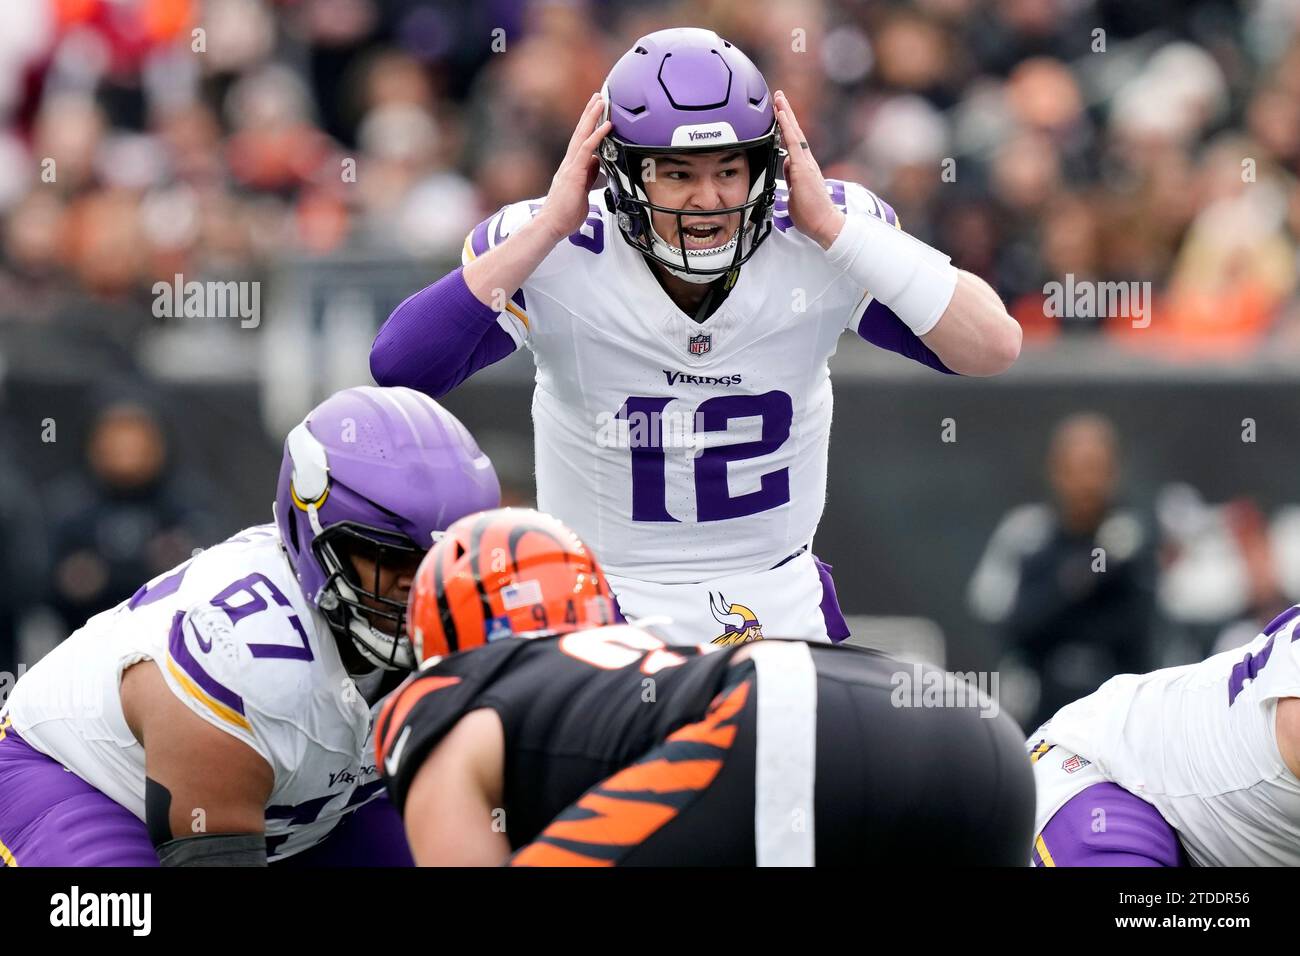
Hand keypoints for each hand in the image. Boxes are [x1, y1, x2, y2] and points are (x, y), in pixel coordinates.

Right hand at [537, 93, 611, 243]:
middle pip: (580, 132)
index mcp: (572, 168)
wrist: (552, 225)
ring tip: (601, 101)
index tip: (597, 112)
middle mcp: (569, 163)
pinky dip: (597, 136)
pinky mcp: (573, 173)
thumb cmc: (565, 214)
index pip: (581, 141)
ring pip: (582, 135)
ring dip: (592, 117)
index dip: (589, 126)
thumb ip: (589, 175)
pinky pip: (586, 149)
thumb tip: (596, 162)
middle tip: (598, 96)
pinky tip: (606, 126)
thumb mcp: (582, 190)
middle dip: (590, 114)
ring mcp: (570, 166)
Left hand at [774, 90, 844, 249]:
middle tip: (778, 96)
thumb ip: (791, 177)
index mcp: (804, 168)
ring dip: (786, 115)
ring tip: (778, 99)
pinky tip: (781, 114)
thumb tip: (787, 165)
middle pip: (795, 132)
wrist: (825, 223)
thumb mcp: (795, 192)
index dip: (786, 127)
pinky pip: (793, 142)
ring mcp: (805, 163)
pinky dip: (786, 126)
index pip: (794, 143)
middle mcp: (807, 162)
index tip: (780, 113)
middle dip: (786, 113)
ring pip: (794, 133)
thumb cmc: (811, 213)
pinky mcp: (802, 168)